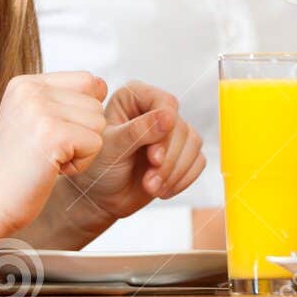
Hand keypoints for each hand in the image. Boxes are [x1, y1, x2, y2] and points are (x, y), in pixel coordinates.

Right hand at [0, 71, 108, 243]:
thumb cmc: (14, 170)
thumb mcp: (33, 121)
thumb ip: (63, 100)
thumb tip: (102, 85)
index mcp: (25, 83)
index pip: (87, 80)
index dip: (81, 113)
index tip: (49, 135)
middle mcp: (30, 90)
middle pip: (96, 104)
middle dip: (81, 134)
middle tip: (45, 152)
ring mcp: (39, 110)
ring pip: (99, 123)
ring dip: (81, 150)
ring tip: (46, 160)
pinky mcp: (52, 134)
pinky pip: (96, 143)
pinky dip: (80, 164)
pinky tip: (50, 170)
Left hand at [58, 81, 205, 227]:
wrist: (100, 198)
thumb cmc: (97, 168)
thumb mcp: (112, 149)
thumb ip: (138, 131)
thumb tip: (168, 117)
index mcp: (134, 98)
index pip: (165, 102)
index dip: (166, 128)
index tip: (153, 155)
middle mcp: (155, 110)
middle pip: (181, 127)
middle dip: (168, 159)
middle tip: (150, 180)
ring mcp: (171, 132)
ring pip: (193, 144)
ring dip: (175, 172)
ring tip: (152, 187)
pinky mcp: (182, 152)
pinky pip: (198, 161)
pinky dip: (183, 179)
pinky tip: (162, 189)